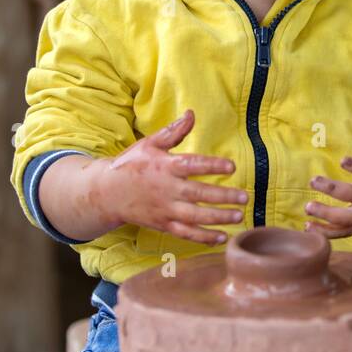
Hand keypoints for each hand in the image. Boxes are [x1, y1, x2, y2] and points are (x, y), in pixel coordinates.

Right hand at [90, 109, 247, 245]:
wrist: (106, 193)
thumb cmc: (132, 165)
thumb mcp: (149, 144)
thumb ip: (173, 131)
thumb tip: (192, 114)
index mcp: (165, 167)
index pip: (192, 166)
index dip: (212, 166)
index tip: (231, 167)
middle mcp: (166, 189)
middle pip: (198, 195)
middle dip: (222, 197)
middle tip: (244, 197)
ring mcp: (164, 209)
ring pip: (194, 217)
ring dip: (218, 218)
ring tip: (238, 216)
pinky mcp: (163, 224)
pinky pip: (185, 233)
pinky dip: (203, 238)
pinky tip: (222, 237)